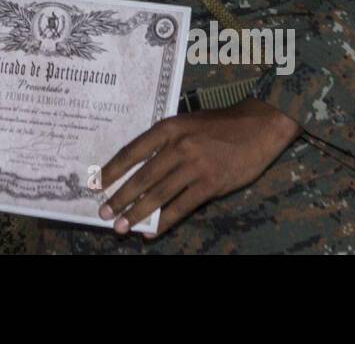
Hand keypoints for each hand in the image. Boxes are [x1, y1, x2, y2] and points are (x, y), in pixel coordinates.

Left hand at [98, 98, 300, 235]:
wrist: (258, 126)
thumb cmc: (219, 124)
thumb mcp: (187, 122)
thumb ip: (165, 141)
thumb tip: (140, 169)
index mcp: (169, 127)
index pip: (132, 151)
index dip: (113, 170)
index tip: (97, 184)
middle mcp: (178, 146)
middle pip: (143, 177)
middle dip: (120, 198)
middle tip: (104, 213)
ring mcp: (195, 166)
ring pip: (159, 195)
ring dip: (137, 214)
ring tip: (121, 227)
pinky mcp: (211, 184)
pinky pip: (181, 207)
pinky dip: (164, 222)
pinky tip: (151, 232)